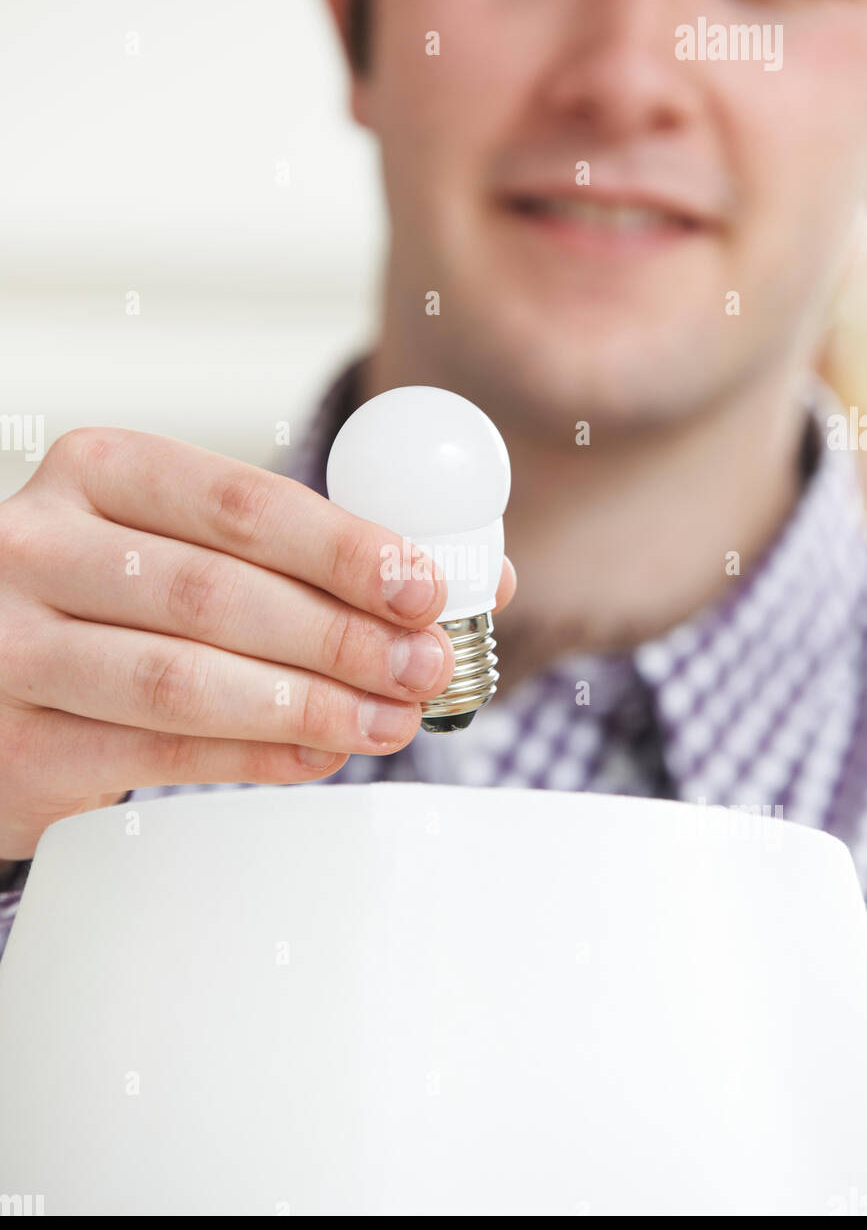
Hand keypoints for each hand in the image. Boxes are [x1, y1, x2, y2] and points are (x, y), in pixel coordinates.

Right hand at [0, 428, 515, 859]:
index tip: (421, 588)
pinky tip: (320, 755)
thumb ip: (305, 557)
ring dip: (308, 704)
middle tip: (423, 666)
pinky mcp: (16, 745)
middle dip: (340, 636)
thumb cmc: (109, 600)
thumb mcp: (183, 544)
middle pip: (214, 593)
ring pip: (182, 681)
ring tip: (388, 719)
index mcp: (96, 471)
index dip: (341, 548)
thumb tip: (459, 584)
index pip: (236, 503)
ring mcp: (11, 649)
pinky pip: (157, 755)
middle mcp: (38, 549)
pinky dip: (255, 758)